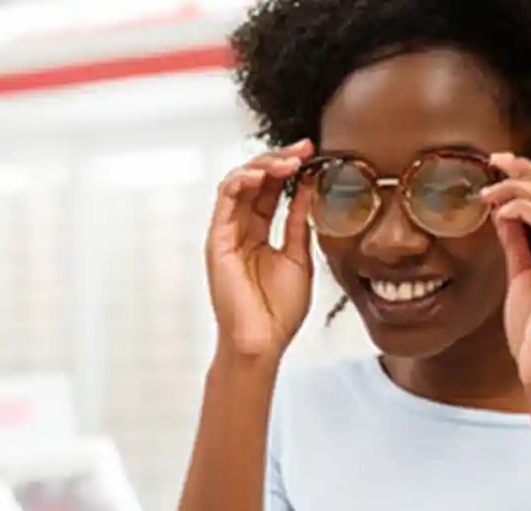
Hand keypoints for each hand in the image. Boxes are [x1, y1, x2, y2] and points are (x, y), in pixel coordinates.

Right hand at [206, 140, 316, 361]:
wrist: (263, 341)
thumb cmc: (278, 311)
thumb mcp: (298, 256)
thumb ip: (298, 222)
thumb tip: (308, 187)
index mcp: (259, 234)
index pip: (271, 190)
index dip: (290, 168)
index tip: (313, 153)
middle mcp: (240, 230)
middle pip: (255, 181)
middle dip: (279, 159)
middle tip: (304, 149)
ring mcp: (227, 234)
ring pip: (238, 184)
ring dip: (263, 166)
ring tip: (289, 161)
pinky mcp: (217, 241)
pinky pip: (224, 201)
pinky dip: (240, 182)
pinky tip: (261, 175)